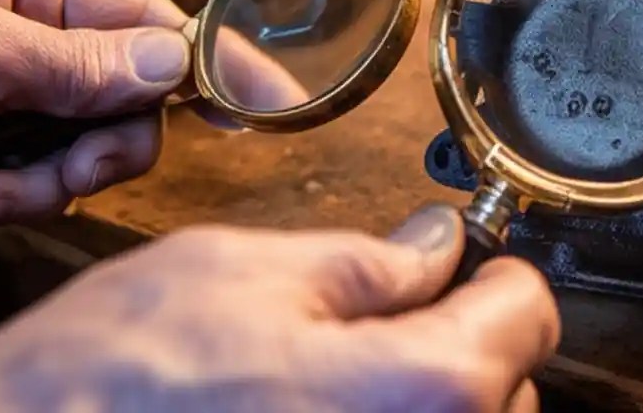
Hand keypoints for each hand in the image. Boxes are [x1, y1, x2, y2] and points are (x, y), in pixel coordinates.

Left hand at [0, 0, 191, 223]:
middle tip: (82, 172)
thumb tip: (179, 62)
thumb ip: (72, 60)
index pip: (143, 15)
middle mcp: (23, 35)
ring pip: (81, 146)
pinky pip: (32, 178)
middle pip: (124, 94)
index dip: (209, 58)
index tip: (272, 101)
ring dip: (53, 183)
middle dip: (114, 142)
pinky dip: (16, 198)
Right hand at [0, 205, 560, 412]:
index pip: (531, 314)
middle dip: (456, 343)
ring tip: (322, 384)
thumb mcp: (246, 275)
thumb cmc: (112, 387)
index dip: (497, 276)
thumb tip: (438, 246)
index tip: (464, 267)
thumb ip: (370, 262)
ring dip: (422, 400)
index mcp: (427, 388)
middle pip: (509, 386)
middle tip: (369, 325)